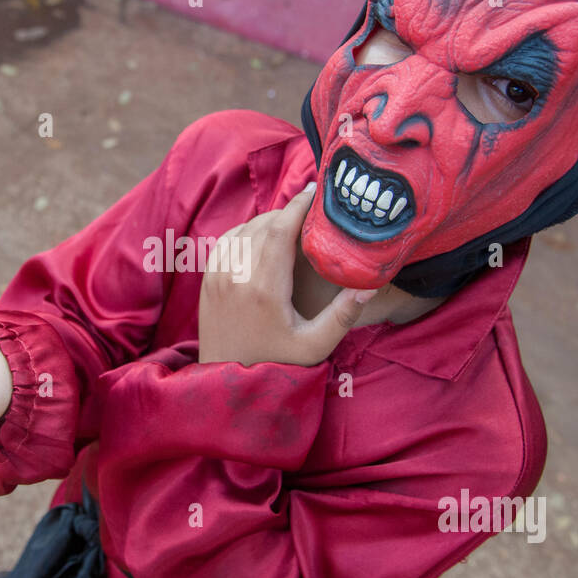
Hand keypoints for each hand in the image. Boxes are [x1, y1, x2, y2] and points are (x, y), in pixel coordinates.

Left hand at [198, 183, 375, 366]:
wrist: (227, 385)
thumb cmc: (278, 365)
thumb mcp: (316, 345)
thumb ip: (343, 315)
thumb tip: (369, 283)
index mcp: (265, 288)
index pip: (281, 230)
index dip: (299, 205)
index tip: (317, 191)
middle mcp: (237, 276)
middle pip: (265, 225)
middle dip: (289, 212)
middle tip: (312, 210)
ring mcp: (218, 276)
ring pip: (245, 229)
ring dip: (269, 221)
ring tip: (293, 224)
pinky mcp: (207, 280)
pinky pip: (228, 240)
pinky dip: (247, 232)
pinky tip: (264, 238)